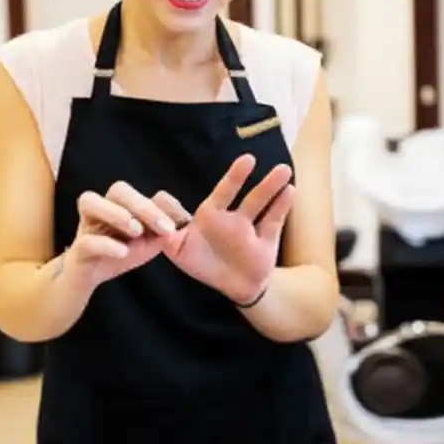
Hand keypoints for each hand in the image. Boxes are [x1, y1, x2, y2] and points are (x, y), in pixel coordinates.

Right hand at [65, 181, 182, 287]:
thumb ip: (164, 228)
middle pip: (118, 190)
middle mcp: (101, 207)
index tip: (178, 225)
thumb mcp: (150, 239)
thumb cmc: (122, 251)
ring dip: (115, 213)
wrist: (92, 276)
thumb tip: (182, 218)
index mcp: (121, 204)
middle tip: (165, 229)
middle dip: (142, 206)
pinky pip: (86, 241)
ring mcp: (86, 226)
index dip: (159, 204)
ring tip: (137, 231)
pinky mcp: (78, 249)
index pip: (140, 192)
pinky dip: (105, 244)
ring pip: (90, 201)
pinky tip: (123, 252)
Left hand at [159, 154, 294, 304]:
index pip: (217, 193)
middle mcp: (230, 217)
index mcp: (209, 216)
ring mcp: (249, 227)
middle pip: (238, 193)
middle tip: (249, 158)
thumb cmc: (202, 263)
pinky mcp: (265, 240)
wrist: (231, 285)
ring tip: (283, 169)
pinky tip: (290, 191)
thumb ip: (167, 237)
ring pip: (260, 203)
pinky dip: (282, 206)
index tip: (220, 169)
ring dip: (271, 187)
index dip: (221, 182)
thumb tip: (153, 224)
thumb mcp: (179, 251)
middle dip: (242, 177)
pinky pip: (274, 221)